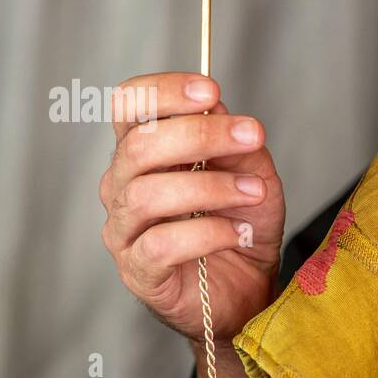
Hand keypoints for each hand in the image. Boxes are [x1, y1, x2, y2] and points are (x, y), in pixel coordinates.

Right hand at [100, 72, 284, 342]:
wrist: (247, 288)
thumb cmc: (239, 224)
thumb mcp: (251, 173)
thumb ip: (232, 142)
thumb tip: (215, 104)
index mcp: (144, 152)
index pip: (129, 106)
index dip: (164, 91)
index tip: (211, 90)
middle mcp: (122, 186)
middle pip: (138, 146)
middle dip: (200, 134)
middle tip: (251, 135)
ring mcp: (124, 230)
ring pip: (146, 194)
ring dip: (210, 187)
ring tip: (255, 192)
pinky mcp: (138, 271)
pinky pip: (161, 244)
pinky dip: (208, 233)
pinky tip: (237, 233)